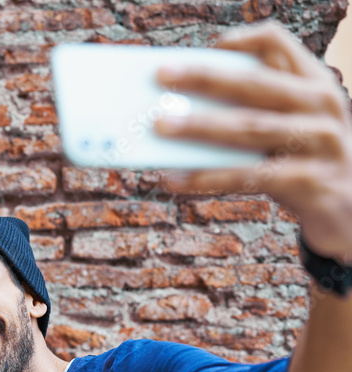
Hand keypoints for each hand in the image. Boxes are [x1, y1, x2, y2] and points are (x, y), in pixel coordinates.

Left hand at [155, 21, 351, 261]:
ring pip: (250, 128)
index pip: (279, 43)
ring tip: (159, 125)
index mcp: (314, 82)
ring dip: (200, 126)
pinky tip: (174, 179)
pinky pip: (249, 177)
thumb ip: (250, 111)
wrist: (349, 211)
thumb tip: (174, 110)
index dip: (242, 40)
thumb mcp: (287, 127)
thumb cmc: (300, 162)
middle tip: (161, 76)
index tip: (207, 46)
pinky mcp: (311, 181)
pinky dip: (207, 178)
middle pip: (255, 83)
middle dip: (205, 77)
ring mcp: (321, 143)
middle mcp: (323, 105)